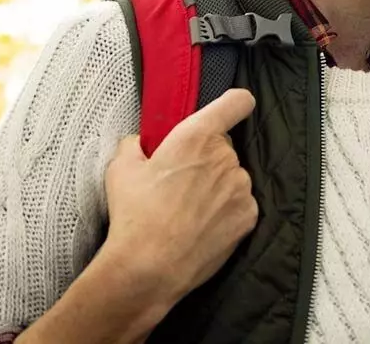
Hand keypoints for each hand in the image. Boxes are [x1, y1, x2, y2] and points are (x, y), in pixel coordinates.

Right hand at [102, 88, 258, 306]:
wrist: (150, 267)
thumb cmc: (134, 214)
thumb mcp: (121, 168)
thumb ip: (135, 144)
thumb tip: (140, 143)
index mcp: (197, 136)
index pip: (236, 102)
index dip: (234, 104)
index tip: (228, 112)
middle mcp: (226, 156)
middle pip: (223, 147)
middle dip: (206, 158)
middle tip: (181, 181)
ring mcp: (241, 187)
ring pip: (232, 177)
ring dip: (217, 186)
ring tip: (188, 210)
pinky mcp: (249, 215)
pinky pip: (240, 204)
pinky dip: (226, 211)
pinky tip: (202, 226)